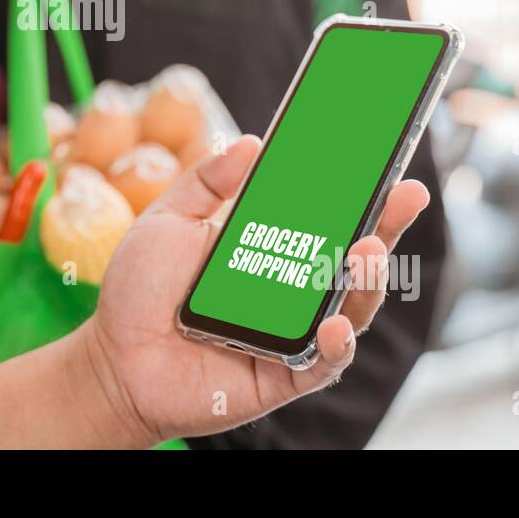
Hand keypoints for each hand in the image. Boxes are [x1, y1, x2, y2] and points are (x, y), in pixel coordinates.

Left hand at [84, 134, 431, 444]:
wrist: (113, 358)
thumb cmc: (140, 290)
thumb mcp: (168, 219)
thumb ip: (208, 180)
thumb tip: (252, 141)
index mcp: (270, 247)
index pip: (327, 215)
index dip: (361, 191)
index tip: (387, 160)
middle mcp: (291, 289)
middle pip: (353, 258)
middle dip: (386, 226)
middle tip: (405, 194)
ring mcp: (293, 333)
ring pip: (350, 309)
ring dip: (366, 281)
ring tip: (365, 253)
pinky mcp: (283, 376)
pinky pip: (324, 364)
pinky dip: (336, 346)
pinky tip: (334, 326)